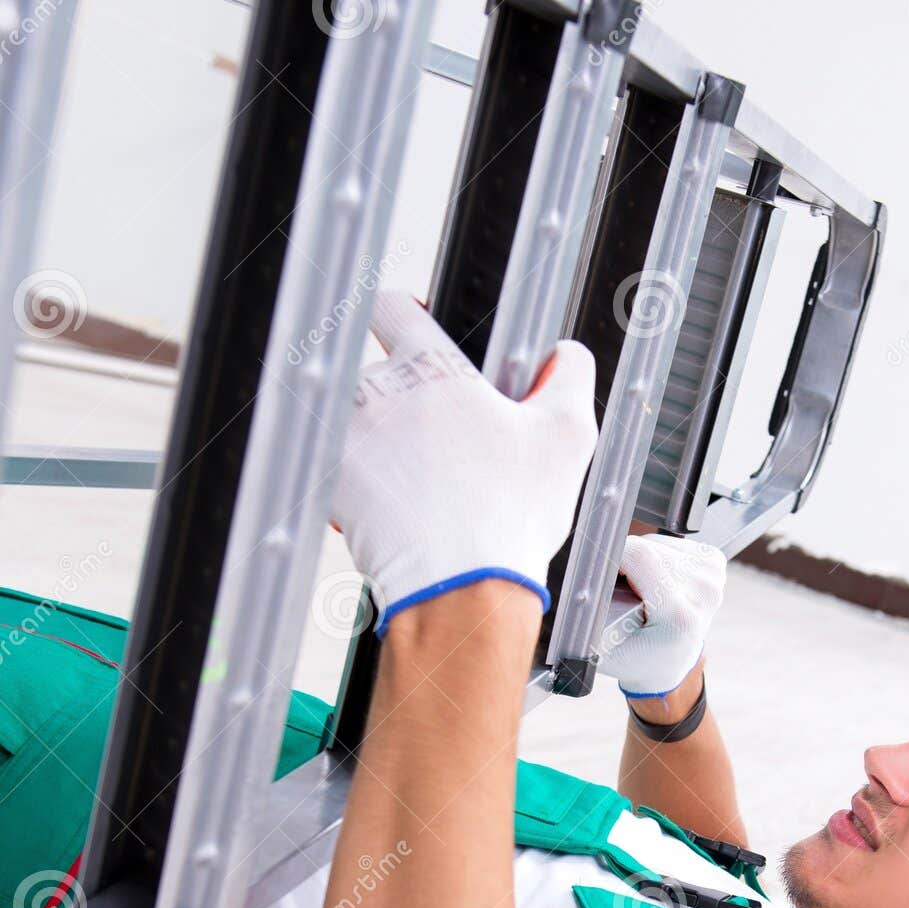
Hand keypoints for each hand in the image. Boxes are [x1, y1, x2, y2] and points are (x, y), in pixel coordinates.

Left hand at [331, 291, 596, 635]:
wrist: (461, 588)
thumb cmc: (512, 514)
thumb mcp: (568, 437)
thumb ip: (571, 377)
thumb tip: (565, 354)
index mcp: (431, 368)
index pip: (393, 308)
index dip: (406, 318)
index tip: (418, 338)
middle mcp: (378, 393)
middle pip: (374, 374)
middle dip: (400, 400)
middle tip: (435, 439)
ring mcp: (345, 438)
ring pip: (352, 423)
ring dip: (375, 442)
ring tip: (414, 482)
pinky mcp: (327, 484)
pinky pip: (335, 471)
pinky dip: (358, 486)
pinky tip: (394, 511)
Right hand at [598, 534, 725, 697]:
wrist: (666, 665)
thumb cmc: (634, 659)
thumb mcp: (600, 648)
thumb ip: (589, 616)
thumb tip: (578, 580)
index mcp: (680, 617)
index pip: (639, 556)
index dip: (612, 556)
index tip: (601, 573)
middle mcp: (703, 593)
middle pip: (647, 547)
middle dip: (625, 561)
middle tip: (622, 591)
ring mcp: (712, 577)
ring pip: (657, 543)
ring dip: (641, 560)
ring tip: (641, 590)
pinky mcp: (714, 563)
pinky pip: (672, 544)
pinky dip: (657, 557)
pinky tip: (658, 582)